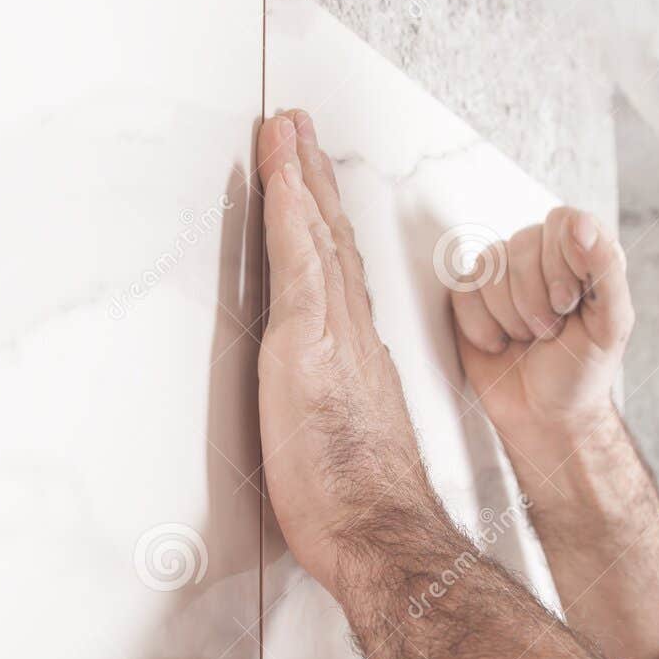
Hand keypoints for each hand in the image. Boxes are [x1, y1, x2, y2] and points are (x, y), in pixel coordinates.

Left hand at [255, 110, 445, 597]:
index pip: (337, 272)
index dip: (321, 223)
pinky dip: (291, 213)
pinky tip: (281, 177)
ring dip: (298, 177)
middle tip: (297, 131)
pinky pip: (300, 262)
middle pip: (330, 241)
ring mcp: (331, 333)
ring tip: (285, 130)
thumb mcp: (341, 445)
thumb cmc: (358, 502)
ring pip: (315, 237)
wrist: (378, 529)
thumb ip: (334, 409)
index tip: (310, 182)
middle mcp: (350, 333)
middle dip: (312, 181)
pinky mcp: (309, 344)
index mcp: (355, 355)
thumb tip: (324, 405)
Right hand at [451, 208, 632, 481]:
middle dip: (535, 299)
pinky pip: (462, 289)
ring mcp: (503, 276)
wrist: (542, 415)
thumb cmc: (581, 371)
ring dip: (509, 315)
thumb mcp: (611, 324)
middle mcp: (542, 257)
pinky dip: (481, 326)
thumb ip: (605, 268)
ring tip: (526, 339)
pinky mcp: (471, 298)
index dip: (559, 261)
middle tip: (549, 331)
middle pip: (522, 242)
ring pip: (489, 265)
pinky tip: (498, 344)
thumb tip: (580, 223)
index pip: (562, 221)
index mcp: (582, 255)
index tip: (568, 303)